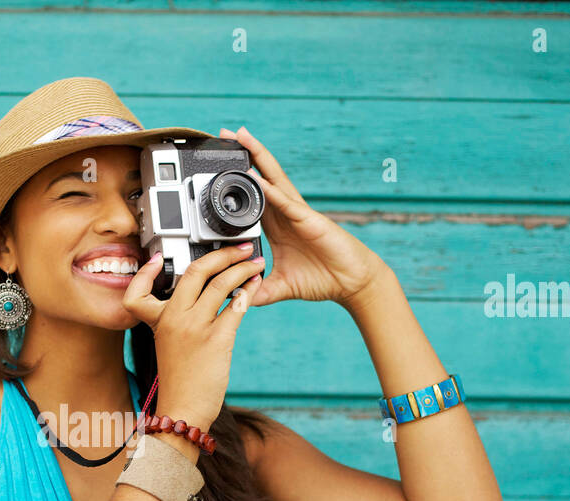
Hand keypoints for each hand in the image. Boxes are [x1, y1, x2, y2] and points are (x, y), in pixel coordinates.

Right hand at [121, 243, 265, 432]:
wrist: (184, 410)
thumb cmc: (180, 381)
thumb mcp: (169, 345)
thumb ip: (178, 320)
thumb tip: (207, 297)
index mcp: (158, 320)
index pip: (141, 287)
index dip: (147, 270)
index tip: (159, 260)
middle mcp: (174, 319)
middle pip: (195, 271)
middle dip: (221, 255)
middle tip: (238, 249)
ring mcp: (194, 327)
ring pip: (220, 284)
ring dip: (241, 268)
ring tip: (255, 262)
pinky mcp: (216, 339)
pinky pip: (236, 305)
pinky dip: (249, 290)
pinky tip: (256, 284)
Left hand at [219, 125, 389, 306]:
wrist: (351, 283)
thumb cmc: (323, 279)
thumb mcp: (280, 287)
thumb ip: (259, 291)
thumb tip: (239, 299)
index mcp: (277, 226)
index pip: (251, 197)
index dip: (236, 180)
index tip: (218, 165)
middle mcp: (285, 214)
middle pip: (261, 178)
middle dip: (244, 155)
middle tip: (225, 133)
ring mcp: (298, 214)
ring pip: (274, 179)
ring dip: (258, 158)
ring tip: (242, 137)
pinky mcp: (309, 220)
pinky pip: (287, 203)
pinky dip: (272, 191)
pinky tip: (258, 178)